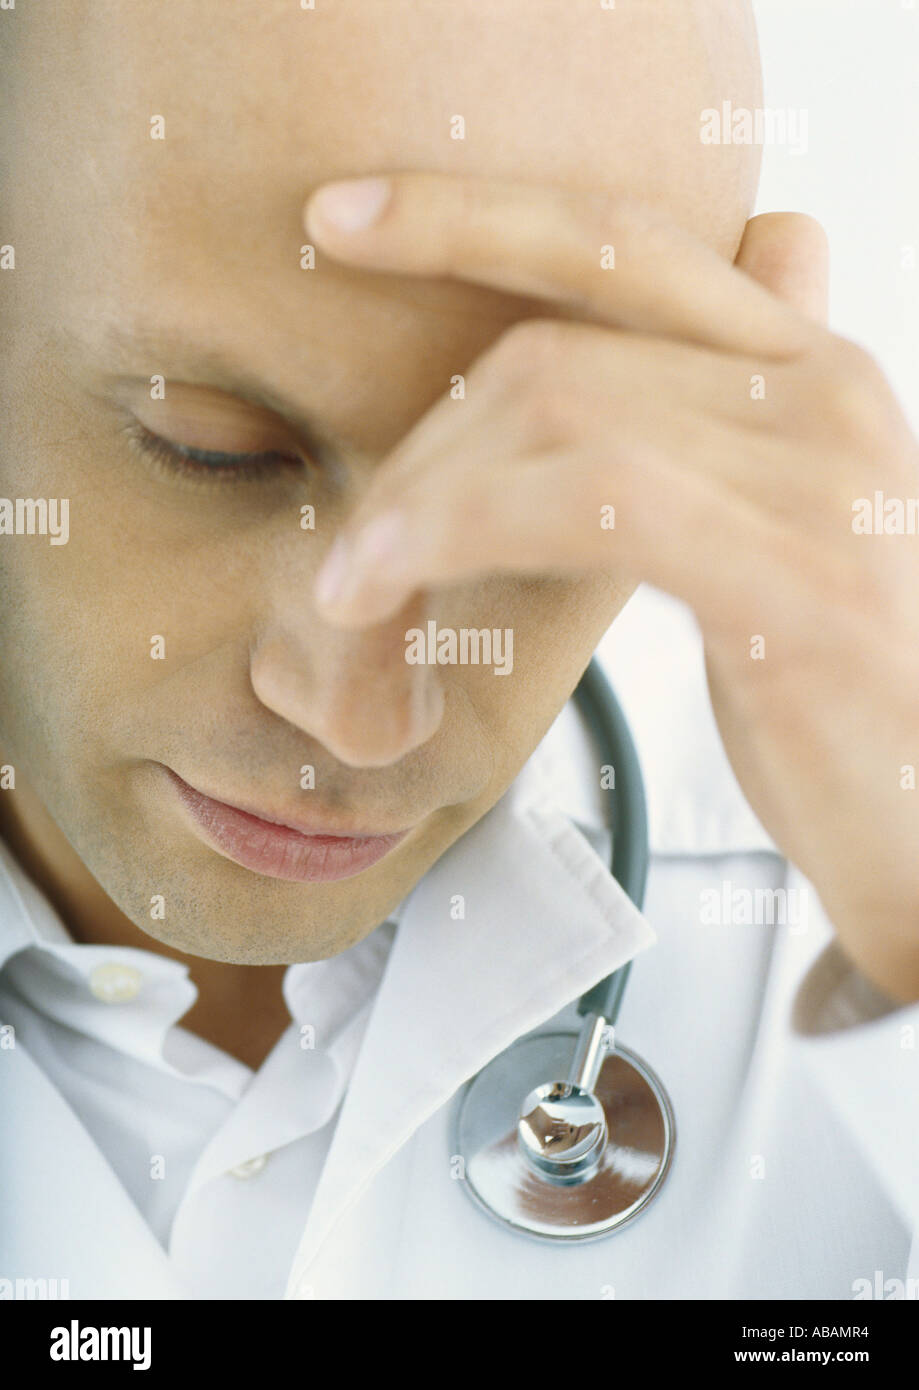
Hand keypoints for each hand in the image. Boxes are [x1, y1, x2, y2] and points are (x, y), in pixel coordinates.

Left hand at [304, 173, 918, 1003]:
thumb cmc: (846, 700)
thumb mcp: (786, 533)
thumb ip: (739, 415)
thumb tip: (771, 252)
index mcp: (806, 370)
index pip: (618, 242)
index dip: (469, 216)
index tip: (342, 219)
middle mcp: (820, 392)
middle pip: (553, 353)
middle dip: (417, 450)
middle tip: (351, 554)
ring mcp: (820, 475)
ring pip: (556, 415)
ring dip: (417, 503)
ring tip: (353, 591)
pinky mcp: (797, 575)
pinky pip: (593, 500)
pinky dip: (462, 531)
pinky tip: (395, 590)